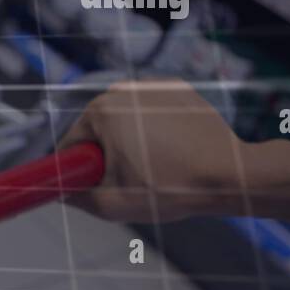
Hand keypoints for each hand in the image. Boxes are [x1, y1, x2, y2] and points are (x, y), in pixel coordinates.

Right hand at [59, 79, 244, 222]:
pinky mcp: (177, 89)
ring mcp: (152, 85)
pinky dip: (154, 128)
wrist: (230, 174)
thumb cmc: (172, 188)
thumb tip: (59, 192)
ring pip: (125, 120)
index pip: (70, 145)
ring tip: (156, 166)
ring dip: (130, 141)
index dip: (77, 170)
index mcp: (100, 112)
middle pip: (97, 130)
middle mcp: (122, 89)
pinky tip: (172, 149)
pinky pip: (150, 111)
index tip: (95, 187)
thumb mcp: (113, 204)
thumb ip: (75, 198)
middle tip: (130, 181)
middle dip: (106, 155)